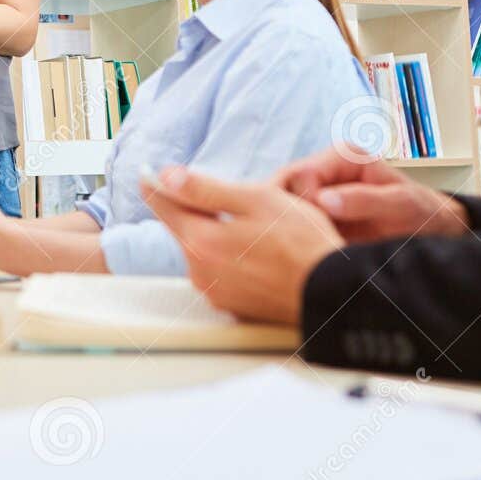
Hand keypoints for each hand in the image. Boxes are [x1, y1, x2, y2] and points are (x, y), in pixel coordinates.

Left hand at [142, 166, 343, 325]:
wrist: (334, 293)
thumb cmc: (302, 243)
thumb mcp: (255, 200)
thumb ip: (205, 189)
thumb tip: (165, 177)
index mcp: (200, 242)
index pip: (164, 206)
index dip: (155, 185)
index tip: (146, 173)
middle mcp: (199, 273)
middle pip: (186, 230)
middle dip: (200, 211)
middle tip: (237, 201)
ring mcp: (215, 293)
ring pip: (205, 251)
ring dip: (219, 236)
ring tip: (260, 231)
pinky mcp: (233, 307)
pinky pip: (221, 272)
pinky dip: (232, 258)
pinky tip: (262, 254)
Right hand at [274, 146, 468, 243]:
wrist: (433, 233)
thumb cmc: (422, 213)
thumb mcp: (402, 205)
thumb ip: (366, 200)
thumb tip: (325, 200)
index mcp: (343, 156)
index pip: (301, 174)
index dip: (303, 202)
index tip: (320, 228)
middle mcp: (326, 171)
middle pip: (283, 188)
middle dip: (287, 215)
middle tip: (303, 243)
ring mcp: (318, 194)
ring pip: (282, 208)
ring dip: (287, 229)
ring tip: (303, 252)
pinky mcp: (317, 217)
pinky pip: (291, 225)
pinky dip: (293, 239)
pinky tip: (302, 255)